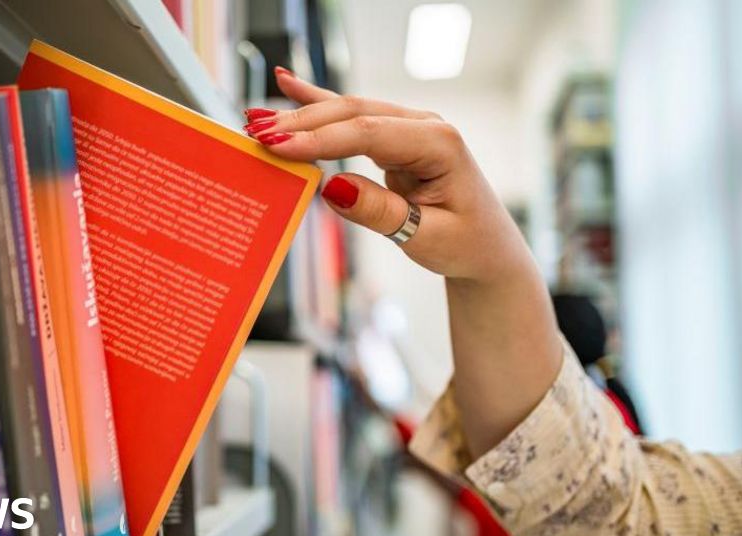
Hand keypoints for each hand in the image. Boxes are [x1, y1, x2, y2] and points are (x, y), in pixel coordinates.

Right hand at [245, 69, 532, 285]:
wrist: (485, 246)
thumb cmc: (464, 243)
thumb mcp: (427, 237)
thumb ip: (380, 212)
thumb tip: (332, 188)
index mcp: (438, 143)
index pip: (368, 133)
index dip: (320, 138)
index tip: (278, 148)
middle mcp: (423, 126)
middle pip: (353, 114)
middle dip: (302, 123)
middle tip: (257, 135)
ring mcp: (408, 127)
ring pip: (347, 111)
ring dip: (300, 114)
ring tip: (256, 119)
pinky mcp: (393, 137)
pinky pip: (351, 116)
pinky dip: (317, 101)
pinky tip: (287, 83)